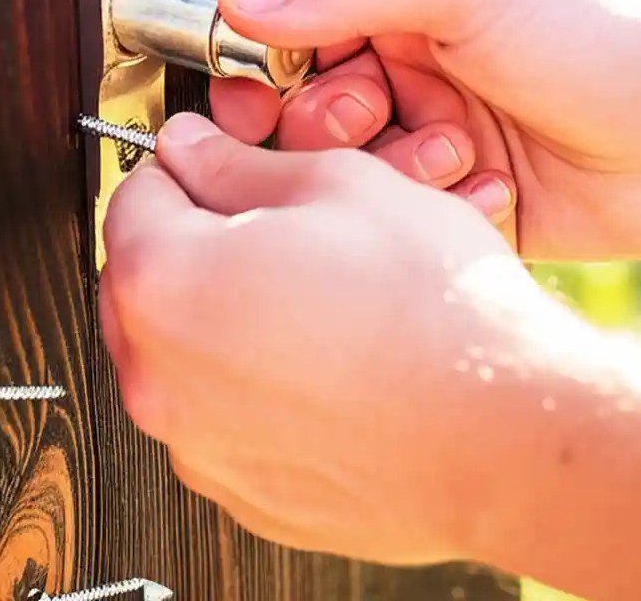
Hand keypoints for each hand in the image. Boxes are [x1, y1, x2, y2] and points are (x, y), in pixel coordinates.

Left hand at [98, 112, 553, 564]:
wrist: (507, 439)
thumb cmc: (436, 316)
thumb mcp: (338, 187)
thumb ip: (237, 164)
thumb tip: (190, 150)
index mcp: (163, 281)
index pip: (133, 197)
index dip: (181, 173)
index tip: (215, 171)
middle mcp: (156, 374)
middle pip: (142, 282)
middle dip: (191, 247)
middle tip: (273, 236)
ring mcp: (192, 443)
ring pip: (178, 356)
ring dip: (218, 322)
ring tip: (308, 307)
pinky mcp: (234, 489)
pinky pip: (216, 419)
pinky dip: (247, 391)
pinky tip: (318, 373)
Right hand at [208, 0, 640, 260]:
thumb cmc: (605, 37)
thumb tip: (238, 1)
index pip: (299, 28)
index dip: (270, 67)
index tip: (260, 99)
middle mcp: (417, 59)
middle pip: (311, 105)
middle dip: (338, 120)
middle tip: (374, 119)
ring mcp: (438, 128)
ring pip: (354, 168)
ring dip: (401, 167)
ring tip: (463, 155)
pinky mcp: (461, 196)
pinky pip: (406, 212)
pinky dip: (444, 206)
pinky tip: (497, 189)